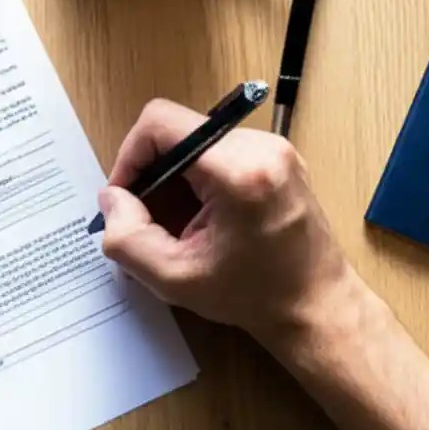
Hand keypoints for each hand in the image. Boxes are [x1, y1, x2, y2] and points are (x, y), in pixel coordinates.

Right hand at [98, 99, 355, 342]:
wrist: (316, 306)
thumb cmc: (254, 296)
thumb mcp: (174, 278)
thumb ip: (126, 238)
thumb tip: (111, 200)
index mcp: (238, 171)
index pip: (161, 123)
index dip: (129, 155)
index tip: (125, 195)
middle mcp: (261, 147)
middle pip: (178, 129)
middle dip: (151, 169)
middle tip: (147, 215)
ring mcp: (275, 148)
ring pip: (197, 138)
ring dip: (175, 174)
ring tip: (178, 220)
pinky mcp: (279, 156)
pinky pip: (220, 148)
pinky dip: (199, 176)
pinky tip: (203, 216)